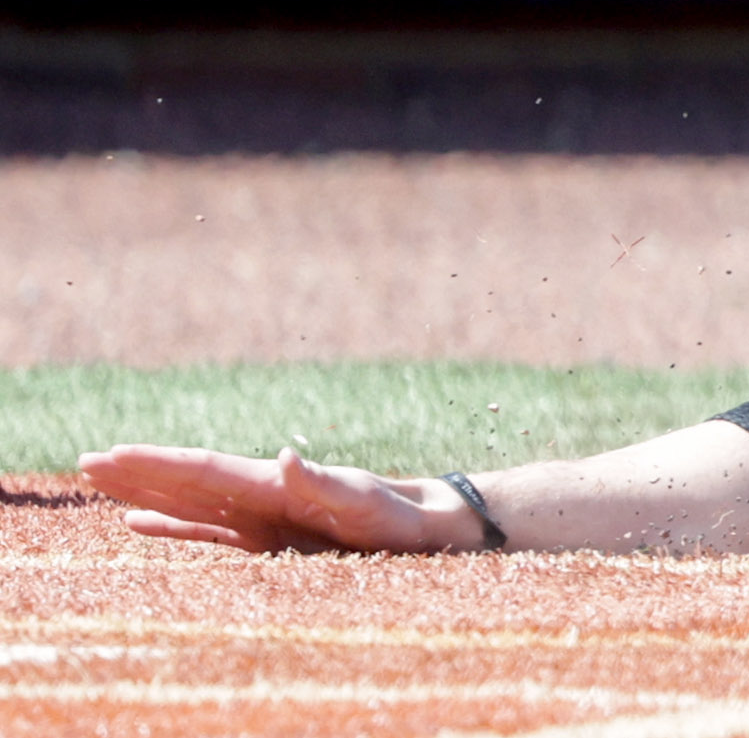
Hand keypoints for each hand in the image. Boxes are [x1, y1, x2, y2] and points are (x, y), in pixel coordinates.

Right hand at [80, 444, 475, 553]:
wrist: (420, 527)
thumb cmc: (394, 517)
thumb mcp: (362, 502)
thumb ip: (321, 484)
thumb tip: (285, 456)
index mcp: (272, 485)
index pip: (203, 469)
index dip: (158, 463)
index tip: (114, 452)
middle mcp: (258, 496)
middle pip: (184, 480)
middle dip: (136, 472)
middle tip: (84, 463)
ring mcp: (258, 517)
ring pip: (187, 502)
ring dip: (145, 493)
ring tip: (100, 483)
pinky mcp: (264, 540)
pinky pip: (207, 532)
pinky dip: (172, 526)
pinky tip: (141, 522)